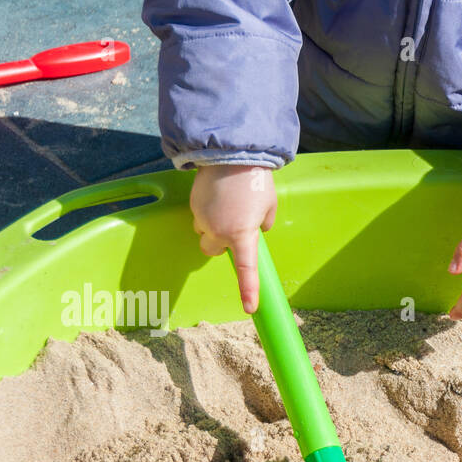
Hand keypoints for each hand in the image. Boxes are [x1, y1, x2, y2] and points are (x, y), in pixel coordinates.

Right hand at [191, 164, 277, 312]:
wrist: (232, 152)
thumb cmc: (256, 181)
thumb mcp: (269, 206)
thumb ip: (263, 223)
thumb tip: (257, 229)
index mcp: (242, 235)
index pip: (245, 270)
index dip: (248, 290)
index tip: (250, 308)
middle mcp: (218, 231)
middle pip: (212, 250)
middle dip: (219, 244)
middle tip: (233, 228)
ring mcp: (202, 218)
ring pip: (203, 231)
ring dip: (212, 226)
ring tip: (226, 204)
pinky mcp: (192, 204)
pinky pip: (199, 215)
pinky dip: (207, 211)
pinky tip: (218, 194)